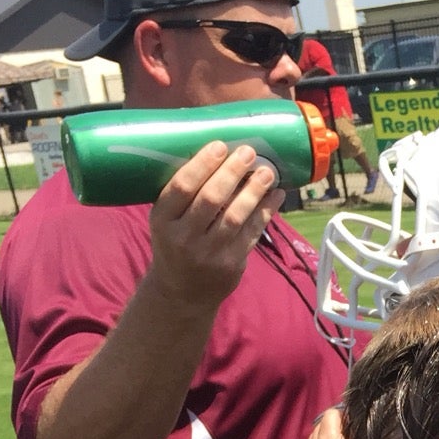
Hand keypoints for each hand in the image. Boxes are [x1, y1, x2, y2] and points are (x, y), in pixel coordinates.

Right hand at [146, 140, 283, 314]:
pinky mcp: (231, 266)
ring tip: (268, 171)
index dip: (203, 164)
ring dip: (254, 191)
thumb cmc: (175, 244)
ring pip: (235, 216)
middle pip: (211, 198)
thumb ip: (184, 196)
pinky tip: (275, 195)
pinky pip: (252, 233)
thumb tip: (220, 154)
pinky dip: (266, 212)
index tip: (220, 145)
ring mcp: (209, 254)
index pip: (182, 186)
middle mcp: (183, 238)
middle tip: (249, 152)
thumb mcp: (167, 221)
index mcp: (162, 220)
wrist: (182, 293)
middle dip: (233, 172)